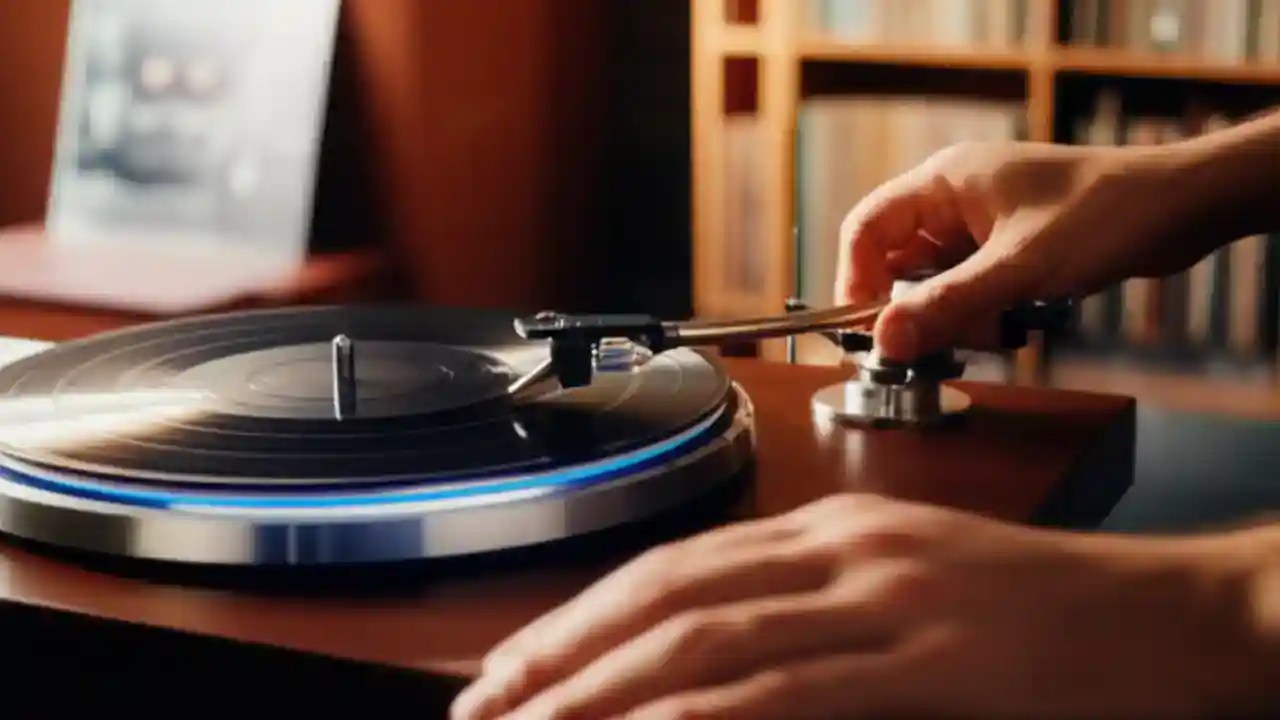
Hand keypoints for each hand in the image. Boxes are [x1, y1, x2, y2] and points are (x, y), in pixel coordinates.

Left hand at [451, 493, 1278, 718]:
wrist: (1165, 613)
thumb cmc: (1042, 609)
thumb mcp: (911, 584)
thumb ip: (816, 604)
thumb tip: (716, 657)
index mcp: (835, 529)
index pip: (676, 562)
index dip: (584, 609)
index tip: (518, 658)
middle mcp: (843, 550)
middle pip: (668, 592)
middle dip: (562, 647)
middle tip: (486, 699)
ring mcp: (882, 600)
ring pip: (707, 638)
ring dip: (604, 685)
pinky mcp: (926, 659)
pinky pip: (788, 687)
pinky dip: (701, 715)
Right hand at [836, 140, 1217, 360]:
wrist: (1181, 206)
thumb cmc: (1105, 217)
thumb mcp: (1017, 270)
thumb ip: (945, 305)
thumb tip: (884, 339)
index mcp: (943, 181)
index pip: (865, 229)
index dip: (855, 281)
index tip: (867, 331)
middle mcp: (954, 197)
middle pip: (895, 259)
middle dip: (912, 306)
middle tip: (935, 342)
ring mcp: (981, 222)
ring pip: (932, 279)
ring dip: (952, 313)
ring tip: (994, 327)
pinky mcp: (1007, 244)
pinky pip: (967, 284)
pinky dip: (979, 310)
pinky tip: (1011, 321)